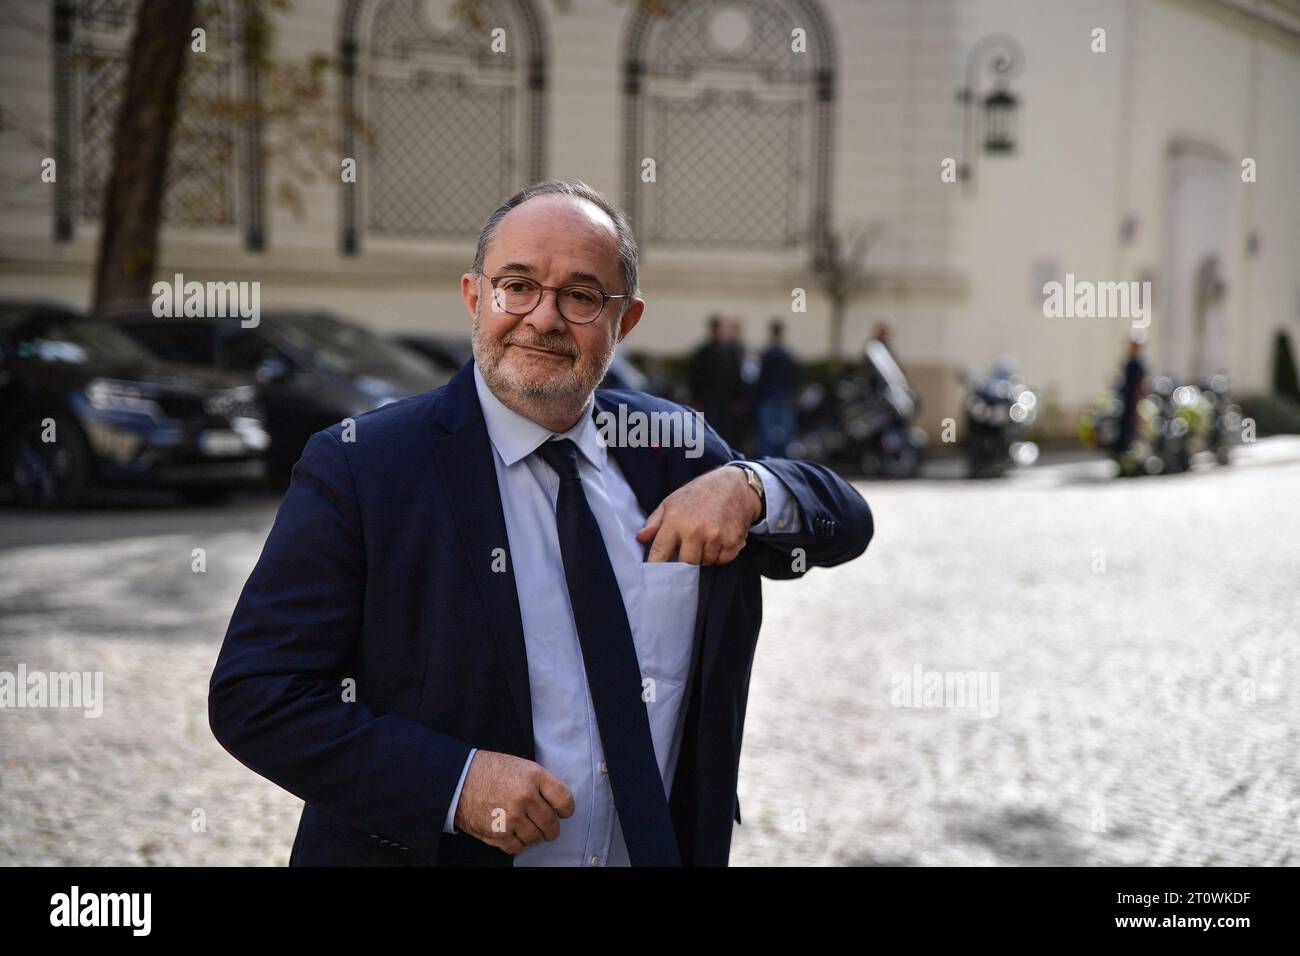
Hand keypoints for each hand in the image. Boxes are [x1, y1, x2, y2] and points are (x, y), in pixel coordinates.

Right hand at [453, 750, 574, 853]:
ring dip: (534, 836)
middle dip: (551, 828)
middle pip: (551, 823)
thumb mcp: (520, 765)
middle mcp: (526, 796)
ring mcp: (513, 816)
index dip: (567, 809)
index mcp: (534, 776)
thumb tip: (556, 803)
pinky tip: (513, 834)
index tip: (563, 813)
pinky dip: (518, 844)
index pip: (564, 799)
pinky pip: (518, 847)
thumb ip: (540, 783)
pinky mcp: (499, 832)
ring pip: (535, 837)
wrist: (458, 779)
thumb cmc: (489, 770)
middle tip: (548, 828)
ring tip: (527, 829)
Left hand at [636, 465, 760, 563]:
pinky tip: (719, 538)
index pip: (660, 553)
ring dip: (704, 556)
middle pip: (685, 564)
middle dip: (685, 560)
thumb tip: (640, 538)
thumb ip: (654, 521)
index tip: (653, 577)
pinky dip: (719, 554)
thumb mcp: (671, 502)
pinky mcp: (732, 542)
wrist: (735, 486)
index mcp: (675, 521)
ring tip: (706, 538)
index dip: (655, 568)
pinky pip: (721, 560)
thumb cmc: (699, 493)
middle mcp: (694, 530)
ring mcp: (715, 537)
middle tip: (688, 548)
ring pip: (704, 563)